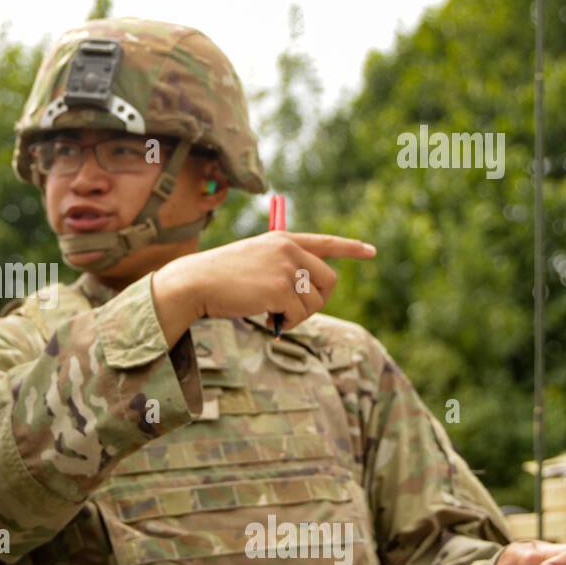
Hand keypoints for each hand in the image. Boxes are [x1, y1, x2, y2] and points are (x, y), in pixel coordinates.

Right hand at [150, 232, 376, 346]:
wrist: (195, 282)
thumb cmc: (220, 277)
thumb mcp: (254, 261)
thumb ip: (282, 267)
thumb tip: (308, 295)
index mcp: (283, 240)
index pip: (325, 243)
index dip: (350, 248)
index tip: (370, 251)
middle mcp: (289, 250)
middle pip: (328, 280)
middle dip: (316, 300)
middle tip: (292, 311)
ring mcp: (286, 268)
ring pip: (315, 302)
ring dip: (297, 316)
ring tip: (272, 314)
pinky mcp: (281, 289)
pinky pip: (299, 315)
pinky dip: (286, 324)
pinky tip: (267, 319)